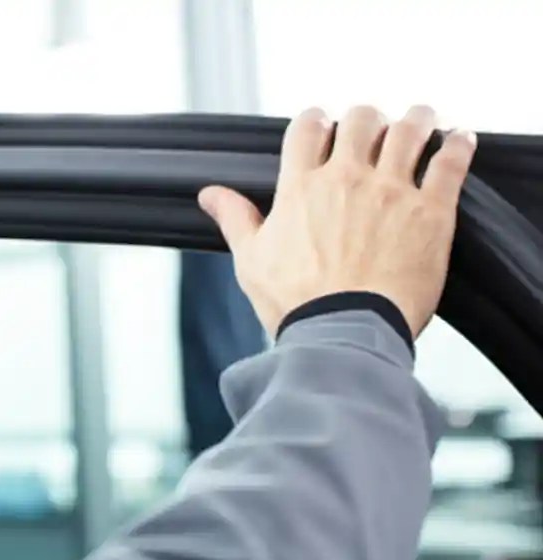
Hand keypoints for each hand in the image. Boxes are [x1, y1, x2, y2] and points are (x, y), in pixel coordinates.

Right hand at [199, 105, 477, 338]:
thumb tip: (208, 194)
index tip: (324, 126)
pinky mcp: (431, 211)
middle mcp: (346, 179)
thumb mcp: (251, 260)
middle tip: (371, 129)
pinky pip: (450, 161)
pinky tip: (458, 139)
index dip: (316, 121)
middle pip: (361, 120)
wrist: (343, 334)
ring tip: (418, 120)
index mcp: (301, 188)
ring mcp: (392, 191)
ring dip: (415, 119)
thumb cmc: (295, 303)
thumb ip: (234, 219)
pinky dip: (457, 144)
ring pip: (409, 130)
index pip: (308, 128)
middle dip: (366, 119)